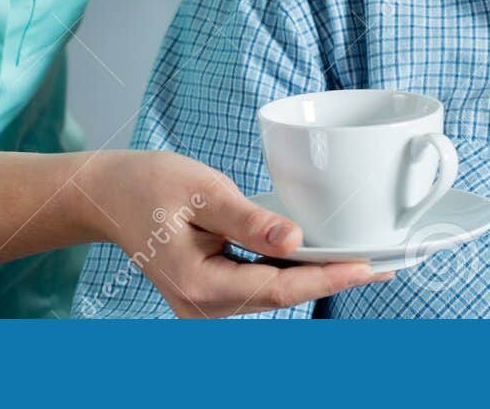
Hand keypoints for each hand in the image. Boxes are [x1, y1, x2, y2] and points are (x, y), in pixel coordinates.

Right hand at [83, 150, 390, 317]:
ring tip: (361, 264)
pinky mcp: (207, 292)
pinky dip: (288, 273)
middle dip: (331, 280)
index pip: (278, 286)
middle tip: (384, 267)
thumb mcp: (201, 191)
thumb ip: (248, 219)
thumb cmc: (146, 184)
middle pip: (280, 297)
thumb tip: (295, 239)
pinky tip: (317, 260)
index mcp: (199, 284)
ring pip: (271, 295)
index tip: (368, 268)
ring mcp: (203, 303)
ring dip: (313, 279)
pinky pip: (256, 286)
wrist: (105, 195)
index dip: (327, 278)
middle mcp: (202, 305)